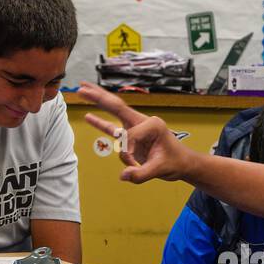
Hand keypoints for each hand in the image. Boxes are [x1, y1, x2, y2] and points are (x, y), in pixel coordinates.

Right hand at [78, 82, 194, 183]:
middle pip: (117, 106)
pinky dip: (100, 123)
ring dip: (97, 101)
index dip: (127, 153)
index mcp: (153, 124)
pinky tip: (88, 117)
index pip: (129, 136)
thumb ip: (141, 174)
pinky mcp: (131, 135)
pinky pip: (112, 128)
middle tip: (81, 87)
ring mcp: (136, 127)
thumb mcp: (160, 169)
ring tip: (81, 90)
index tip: (133, 166)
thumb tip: (123, 176)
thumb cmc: (175, 162)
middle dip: (99, 97)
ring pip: (113, 112)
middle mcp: (143, 121)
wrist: (182, 163)